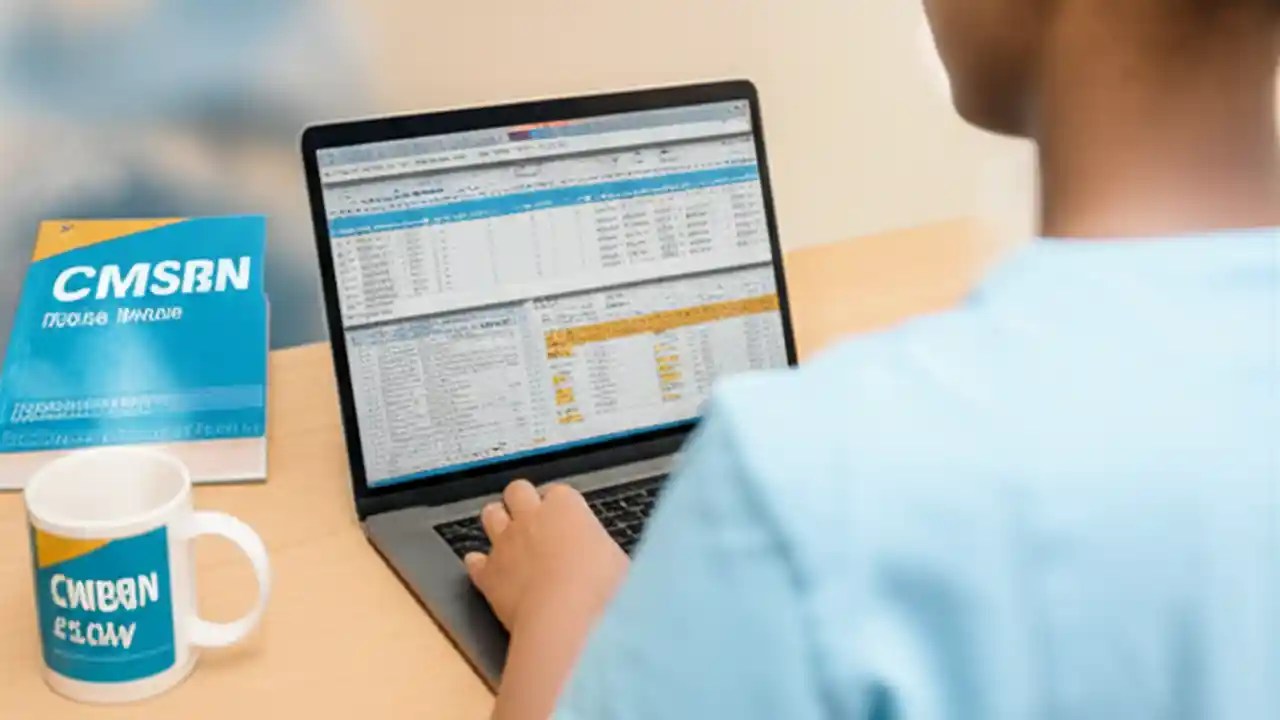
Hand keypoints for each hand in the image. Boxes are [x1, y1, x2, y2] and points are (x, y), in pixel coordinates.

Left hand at [465, 480, 628, 632]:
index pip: (559, 492)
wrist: (564, 620)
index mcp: (566, 507)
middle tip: (534, 522)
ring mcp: (504, 543)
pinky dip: (480, 565)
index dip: (562, 507)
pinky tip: (490, 573)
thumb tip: (604, 557)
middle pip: (517, 490)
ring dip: (498, 523)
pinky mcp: (487, 574)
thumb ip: (602, 550)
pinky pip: (474, 560)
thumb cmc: (602, 589)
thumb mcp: (618, 562)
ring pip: (490, 514)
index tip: (568, 522)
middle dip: (522, 502)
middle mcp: (530, 516)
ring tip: (510, 540)